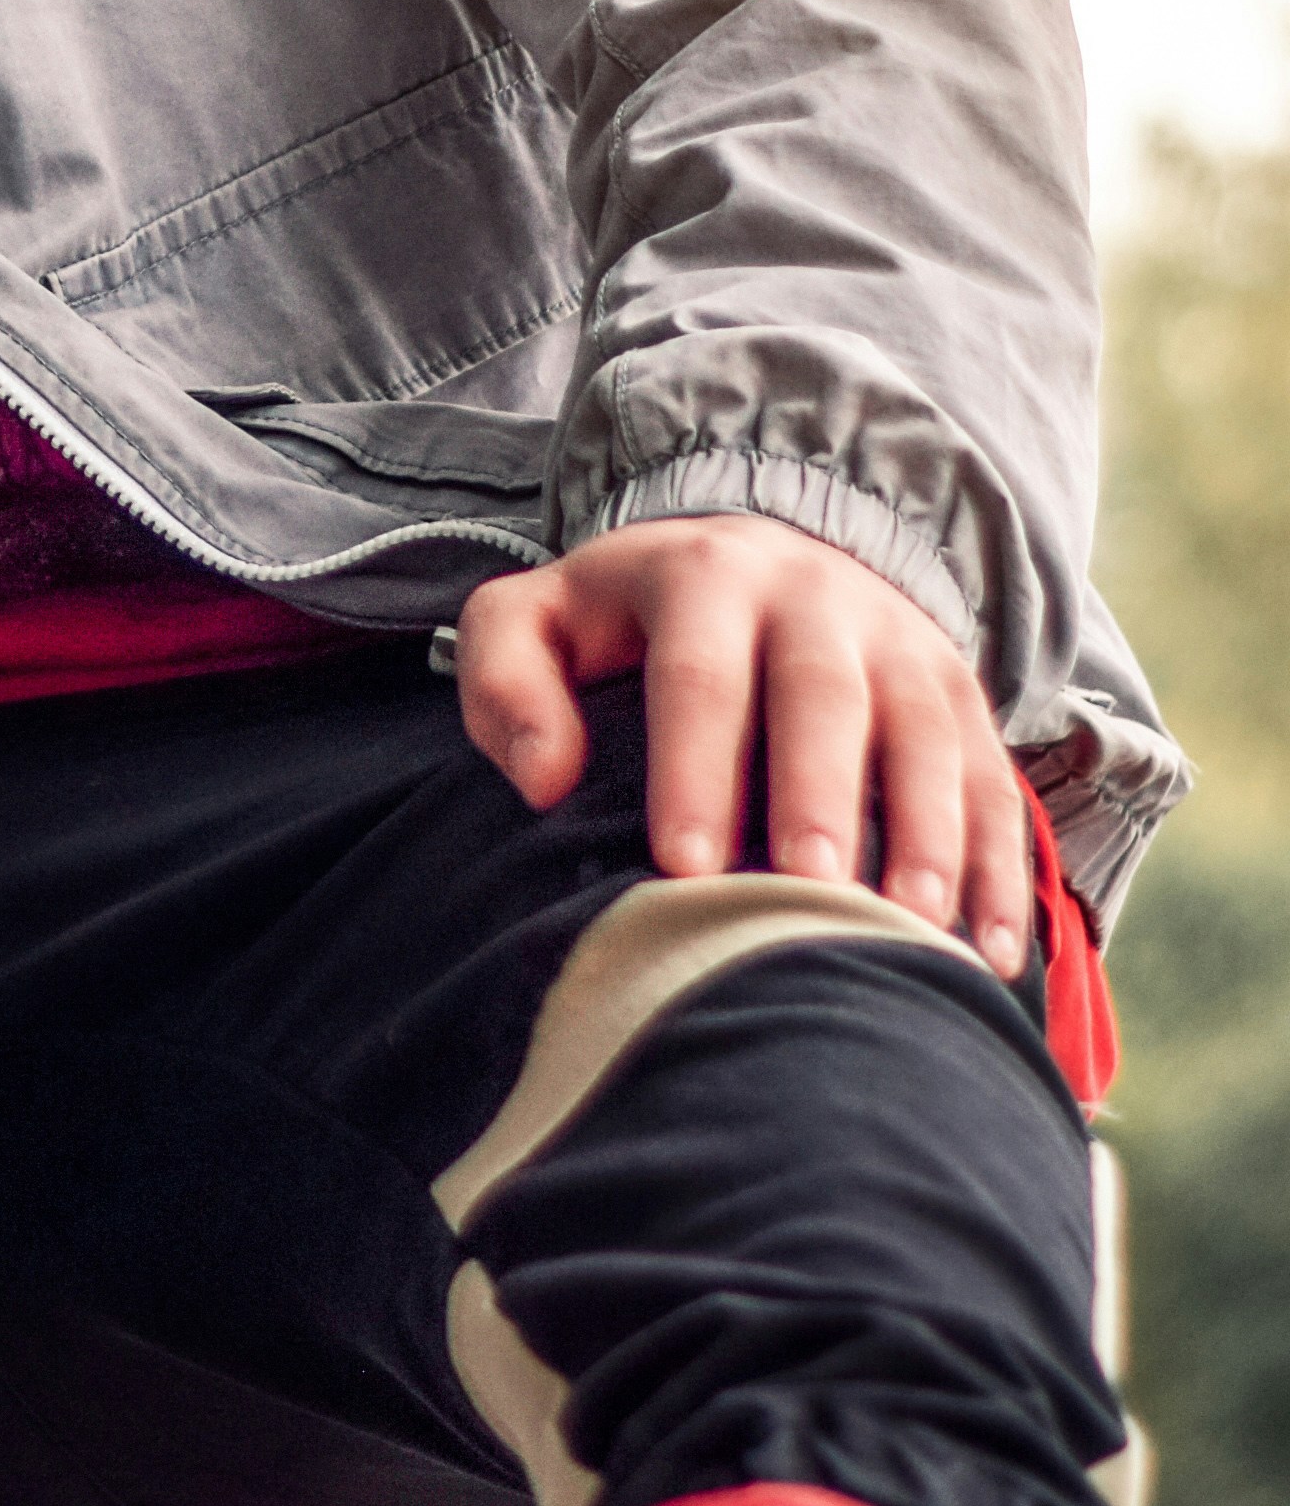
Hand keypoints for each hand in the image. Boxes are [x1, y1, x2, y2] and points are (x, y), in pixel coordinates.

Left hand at [456, 516, 1032, 979]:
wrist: (756, 556)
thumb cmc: (624, 623)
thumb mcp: (536, 620)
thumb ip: (505, 681)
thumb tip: (543, 781)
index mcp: (705, 577)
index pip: (699, 672)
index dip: (694, 768)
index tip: (681, 868)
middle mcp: (817, 597)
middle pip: (825, 696)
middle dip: (819, 796)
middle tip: (805, 892)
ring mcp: (901, 643)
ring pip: (925, 736)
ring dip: (927, 834)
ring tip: (906, 927)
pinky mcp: (959, 693)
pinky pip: (992, 778)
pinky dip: (999, 867)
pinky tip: (987, 950)